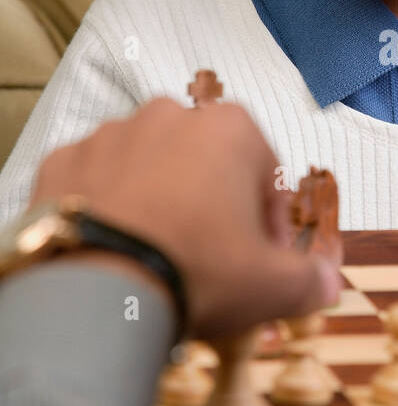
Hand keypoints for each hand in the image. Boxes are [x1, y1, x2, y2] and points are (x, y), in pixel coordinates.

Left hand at [29, 98, 341, 336]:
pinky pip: (95, 182)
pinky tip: (113, 250)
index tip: (261, 266)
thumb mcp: (273, 287)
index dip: (270, 228)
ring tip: (156, 260)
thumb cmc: (199, 271)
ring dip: (158, 204)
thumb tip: (328, 285)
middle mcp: (170, 115)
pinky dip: (106, 208)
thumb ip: (311, 281)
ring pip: (148, 169)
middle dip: (212, 208)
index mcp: (232, 129)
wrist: (95, 291)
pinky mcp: (61, 161)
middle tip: (209, 264)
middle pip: (206, 166)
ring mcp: (109, 134)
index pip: (267, 176)